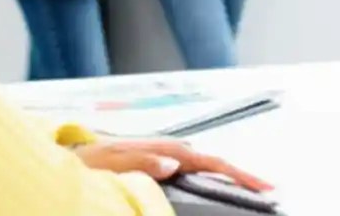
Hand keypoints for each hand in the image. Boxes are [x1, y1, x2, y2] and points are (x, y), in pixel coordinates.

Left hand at [76, 138, 272, 192]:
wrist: (71, 158)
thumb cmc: (86, 162)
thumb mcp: (107, 163)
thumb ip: (139, 162)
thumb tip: (173, 164)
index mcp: (161, 149)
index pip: (209, 161)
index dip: (237, 173)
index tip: (261, 185)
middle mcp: (167, 150)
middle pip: (215, 162)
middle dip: (242, 174)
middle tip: (268, 190)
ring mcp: (164, 156)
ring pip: (206, 164)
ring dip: (229, 174)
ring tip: (252, 186)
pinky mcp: (160, 163)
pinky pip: (194, 169)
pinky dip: (212, 175)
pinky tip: (217, 182)